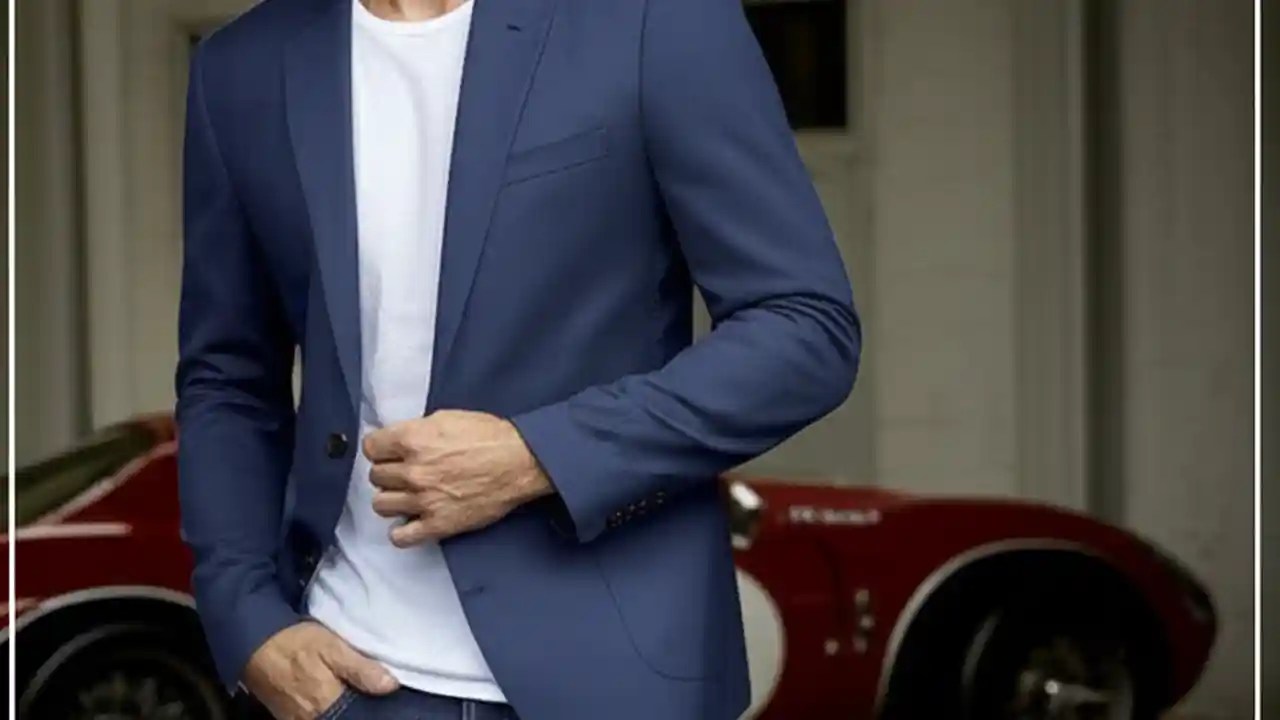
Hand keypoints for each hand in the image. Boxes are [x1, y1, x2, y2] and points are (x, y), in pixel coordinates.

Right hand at [244, 621, 398, 719]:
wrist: (252, 642)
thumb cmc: (296, 642)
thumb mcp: (332, 647)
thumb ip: (361, 669)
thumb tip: (391, 686)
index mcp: (326, 703)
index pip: (358, 716)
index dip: (372, 710)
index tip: (387, 703)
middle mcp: (311, 719)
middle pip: (343, 719)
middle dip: (358, 711)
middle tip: (368, 697)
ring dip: (342, 712)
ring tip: (353, 697)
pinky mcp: (287, 716)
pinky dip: (326, 714)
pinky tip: (334, 702)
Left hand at [363, 409, 552, 545]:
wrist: (521, 462)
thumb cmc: (491, 437)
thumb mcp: (448, 418)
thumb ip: (417, 430)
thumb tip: (400, 440)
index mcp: (413, 440)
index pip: (371, 448)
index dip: (380, 449)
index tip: (388, 452)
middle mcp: (413, 471)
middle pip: (376, 476)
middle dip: (389, 472)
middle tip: (405, 472)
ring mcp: (423, 500)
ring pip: (381, 505)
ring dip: (392, 498)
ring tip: (407, 495)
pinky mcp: (438, 524)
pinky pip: (400, 536)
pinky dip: (401, 530)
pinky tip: (411, 520)